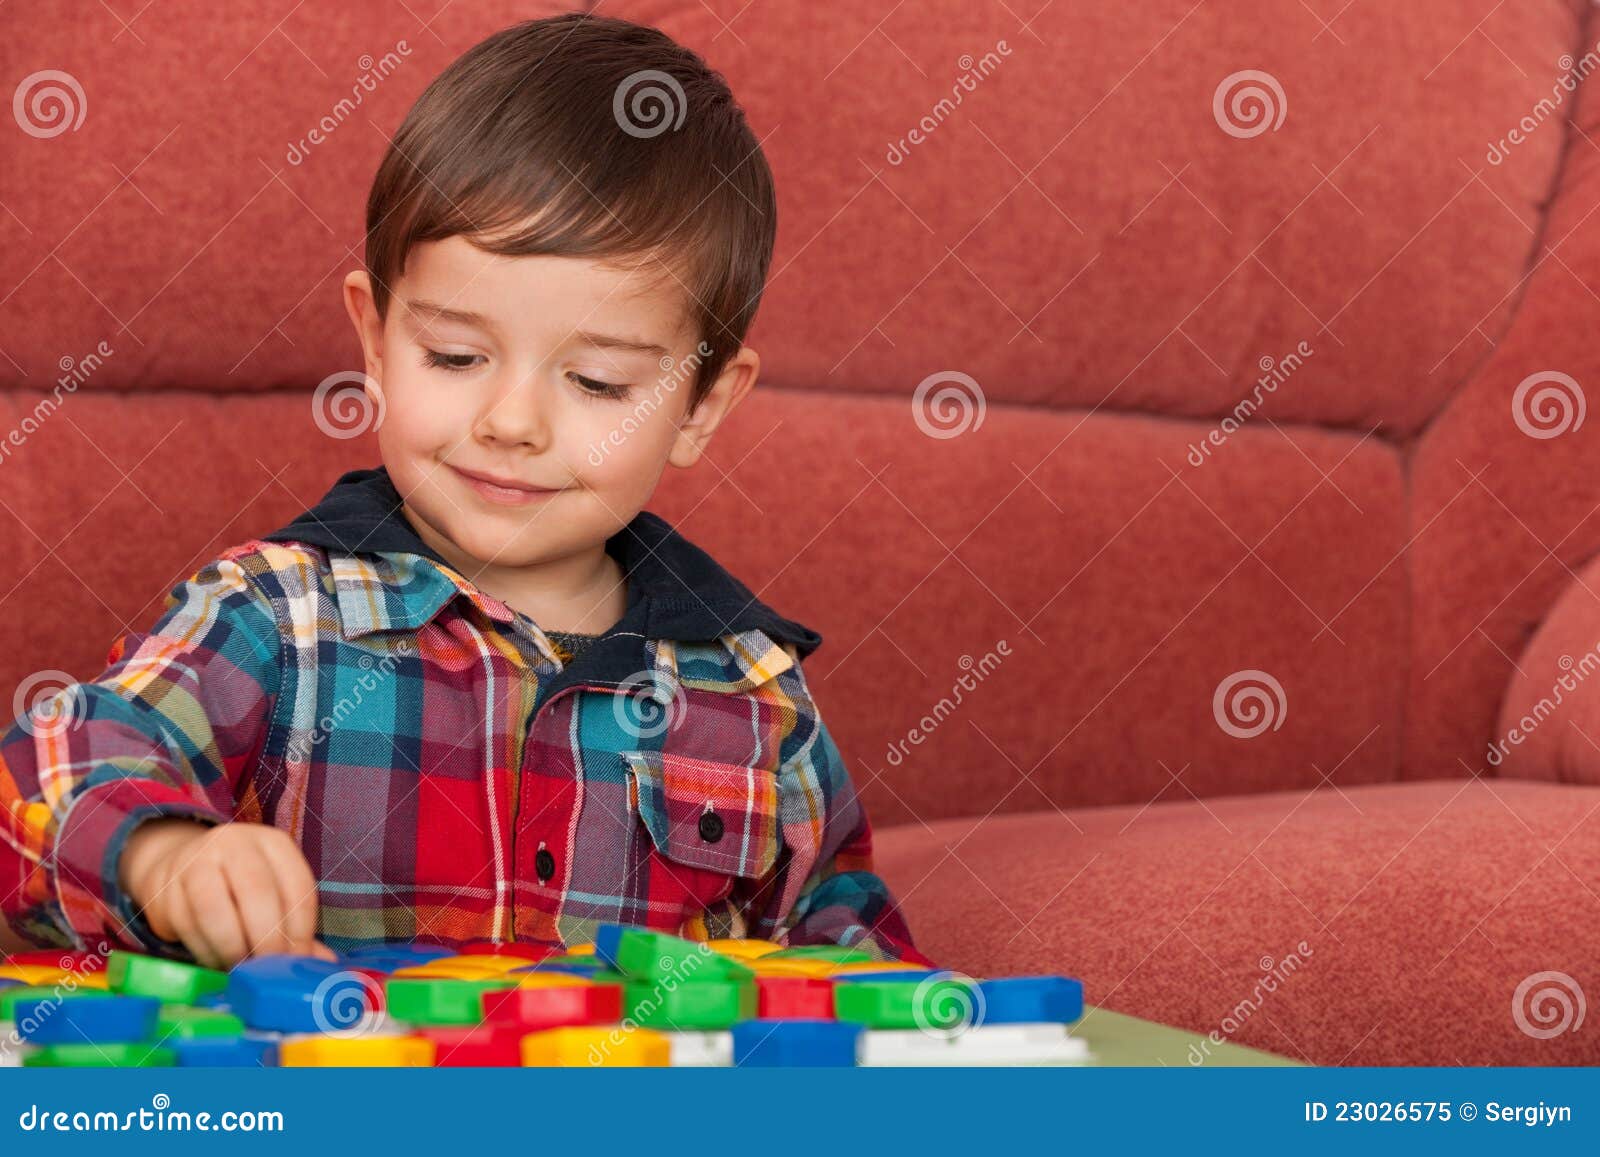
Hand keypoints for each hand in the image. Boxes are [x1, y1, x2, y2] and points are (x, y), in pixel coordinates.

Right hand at [119, 818, 336, 968]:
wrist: (180, 866)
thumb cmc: (239, 886)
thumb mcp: (274, 894)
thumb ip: (295, 926)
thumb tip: (321, 963)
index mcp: (274, 843)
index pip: (298, 886)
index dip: (301, 929)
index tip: (297, 960)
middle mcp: (236, 843)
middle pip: (258, 893)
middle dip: (267, 939)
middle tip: (268, 970)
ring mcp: (196, 861)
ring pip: (215, 909)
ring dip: (232, 948)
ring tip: (242, 969)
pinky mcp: (166, 886)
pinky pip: (187, 925)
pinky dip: (206, 951)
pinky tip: (217, 961)